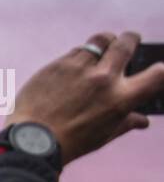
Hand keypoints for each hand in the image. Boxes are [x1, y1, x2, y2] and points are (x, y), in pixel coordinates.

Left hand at [8, 31, 161, 164]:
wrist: (32, 140)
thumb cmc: (70, 142)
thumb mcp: (104, 135)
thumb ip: (126, 123)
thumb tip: (143, 120)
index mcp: (121, 99)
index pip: (157, 75)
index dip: (162, 69)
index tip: (158, 67)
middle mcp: (104, 79)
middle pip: (126, 43)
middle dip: (130, 39)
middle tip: (130, 40)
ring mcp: (80, 69)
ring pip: (100, 41)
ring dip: (105, 42)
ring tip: (104, 45)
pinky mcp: (58, 65)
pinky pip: (76, 51)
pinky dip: (81, 56)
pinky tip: (77, 65)